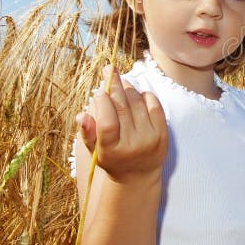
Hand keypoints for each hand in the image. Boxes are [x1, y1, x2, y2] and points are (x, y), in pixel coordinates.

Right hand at [76, 65, 167, 183]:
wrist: (138, 174)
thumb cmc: (112, 158)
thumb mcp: (95, 151)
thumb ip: (88, 133)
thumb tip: (81, 114)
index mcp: (112, 150)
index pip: (107, 123)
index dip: (102, 104)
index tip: (98, 91)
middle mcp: (133, 145)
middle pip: (123, 109)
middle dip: (114, 86)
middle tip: (109, 70)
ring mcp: (150, 138)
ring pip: (137, 104)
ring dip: (128, 89)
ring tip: (120, 81)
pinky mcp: (163, 133)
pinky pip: (155, 106)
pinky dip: (145, 96)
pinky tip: (137, 92)